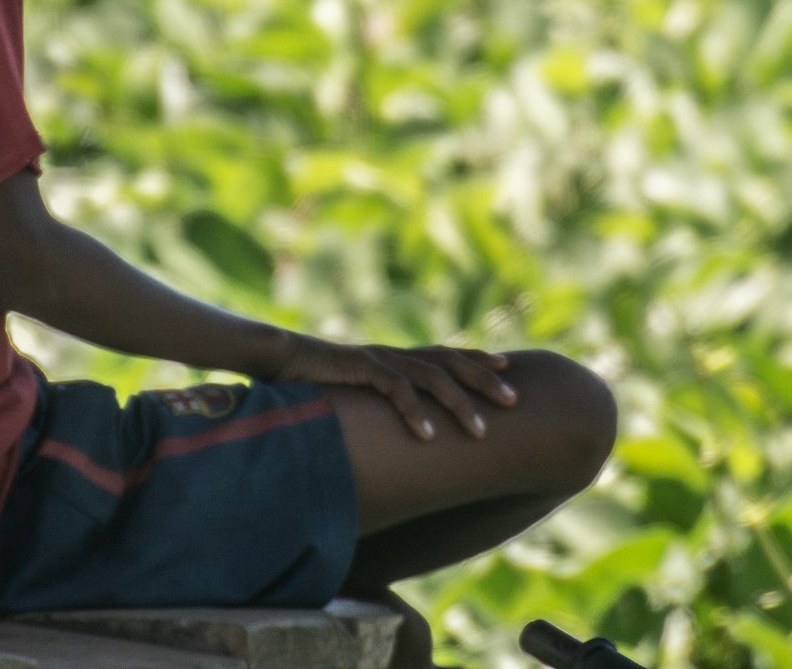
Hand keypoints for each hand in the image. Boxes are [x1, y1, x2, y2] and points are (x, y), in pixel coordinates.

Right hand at [269, 334, 516, 440]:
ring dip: (458, 404)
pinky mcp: (360, 368)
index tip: (509, 371)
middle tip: (514, 400)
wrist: (278, 359)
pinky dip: (413, 411)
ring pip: (431, 378)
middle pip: (451, 363)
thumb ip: (381, 407)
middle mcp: (395, 355)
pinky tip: (428, 435)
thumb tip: (401, 435)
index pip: (447, 356)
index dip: (478, 361)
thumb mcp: (359, 395)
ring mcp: (380, 360)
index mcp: (397, 358)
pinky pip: (394, 389)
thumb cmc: (317, 382)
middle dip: (484, 381)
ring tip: (480, 431)